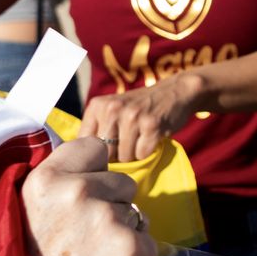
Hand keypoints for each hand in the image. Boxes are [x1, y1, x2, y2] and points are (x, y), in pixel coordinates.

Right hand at [20, 137, 155, 255]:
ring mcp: (106, 219)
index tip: (83, 195)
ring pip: (137, 214)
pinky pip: (150, 243)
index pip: (94, 147)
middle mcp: (76, 192)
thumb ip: (58, 183)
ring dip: (125, 234)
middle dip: (112, 205)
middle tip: (84, 241)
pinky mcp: (130, 248)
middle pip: (123, 181)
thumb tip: (97, 159)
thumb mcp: (28, 213)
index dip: (95, 171)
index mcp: (45, 180)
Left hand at [78, 75, 204, 162]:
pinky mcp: (151, 125)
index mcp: (98, 105)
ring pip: (124, 156)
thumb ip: (97, 129)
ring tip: (140, 138)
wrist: (173, 92)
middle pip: (105, 153)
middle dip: (116, 155)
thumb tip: (83, 162)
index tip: (106, 153)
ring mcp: (132, 116)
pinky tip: (151, 138)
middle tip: (127, 144)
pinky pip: (142, 155)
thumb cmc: (139, 107)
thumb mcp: (112, 110)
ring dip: (133, 154)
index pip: (84, 142)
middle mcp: (112, 108)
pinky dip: (147, 152)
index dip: (94, 154)